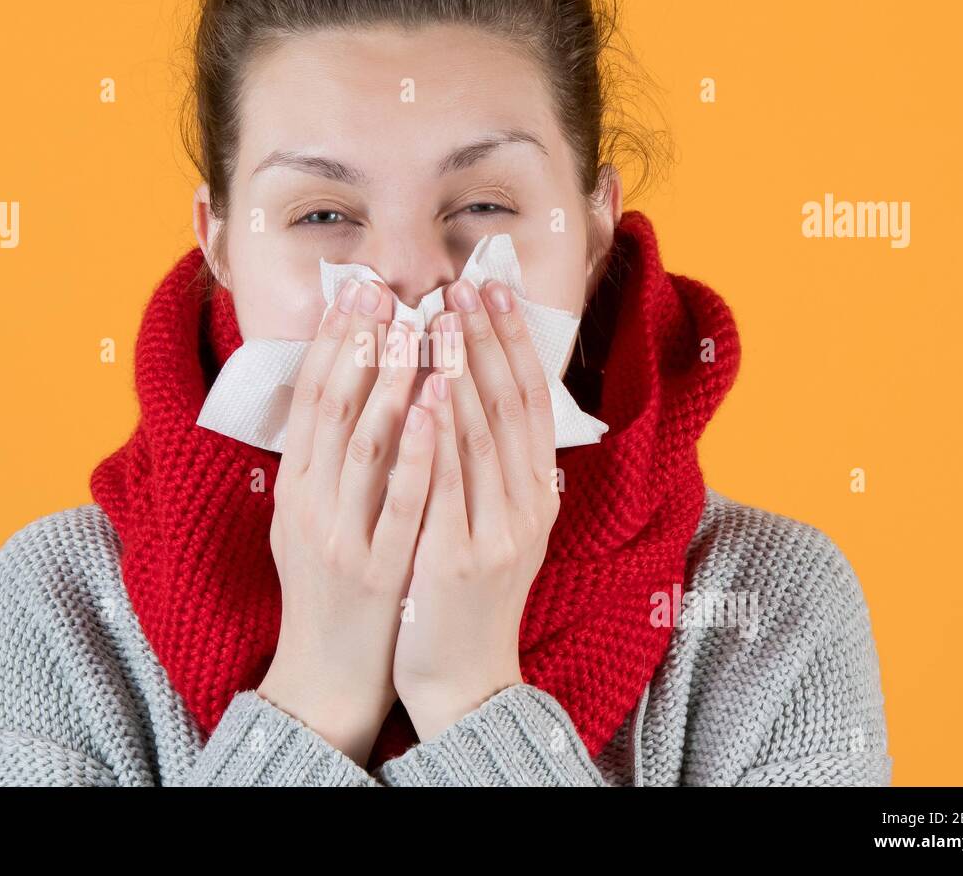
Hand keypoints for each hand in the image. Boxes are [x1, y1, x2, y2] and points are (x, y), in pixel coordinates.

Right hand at [258, 277, 435, 765]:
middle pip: (331, 411)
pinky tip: (432, 406)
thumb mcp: (307, 521)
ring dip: (387, 383)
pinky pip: (399, 500)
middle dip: (356, 346)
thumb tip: (340, 395)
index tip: (354, 294)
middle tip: (380, 291)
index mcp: (293, 489)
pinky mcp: (376, 567)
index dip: (330, 344)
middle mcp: (308, 505)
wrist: (325, 676)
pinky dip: (416, 449)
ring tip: (410, 330)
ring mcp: (340, 536)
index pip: (309, 401)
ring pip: (363, 445)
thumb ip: (321, 464)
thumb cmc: (325, 591)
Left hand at [391, 276, 561, 741]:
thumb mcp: (499, 528)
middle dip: (487, 342)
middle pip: (509, 408)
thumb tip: (486, 399)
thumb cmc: (467, 595)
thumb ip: (498, 470)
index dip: (513, 343)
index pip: (529, 402)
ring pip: (481, 438)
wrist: (463, 677)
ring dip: (462, 374)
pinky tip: (426, 393)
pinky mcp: (458, 559)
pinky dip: (439, 437)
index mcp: (535, 494)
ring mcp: (495, 533)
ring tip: (443, 319)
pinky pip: (447, 486)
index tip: (493, 293)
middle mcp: (526, 507)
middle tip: (467, 286)